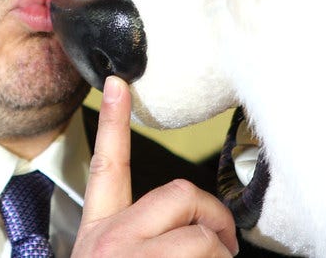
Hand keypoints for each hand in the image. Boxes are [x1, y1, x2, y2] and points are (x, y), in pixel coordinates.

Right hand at [73, 76, 238, 256]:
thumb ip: (142, 234)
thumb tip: (193, 228)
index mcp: (100, 231)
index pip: (107, 166)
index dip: (113, 122)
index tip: (117, 84)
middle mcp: (112, 239)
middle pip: (178, 193)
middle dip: (213, 216)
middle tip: (225, 242)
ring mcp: (134, 257)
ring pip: (202, 236)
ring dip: (222, 254)